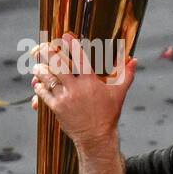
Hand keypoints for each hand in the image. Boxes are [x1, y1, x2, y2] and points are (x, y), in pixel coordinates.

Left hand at [30, 33, 136, 152]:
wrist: (97, 137)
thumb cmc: (108, 114)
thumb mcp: (119, 94)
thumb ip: (126, 75)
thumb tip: (134, 60)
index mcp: (91, 82)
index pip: (81, 59)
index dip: (72, 45)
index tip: (66, 35)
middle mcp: (76, 88)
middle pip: (58, 65)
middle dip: (48, 53)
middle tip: (42, 46)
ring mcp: (64, 97)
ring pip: (47, 78)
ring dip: (40, 70)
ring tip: (38, 65)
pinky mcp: (56, 107)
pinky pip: (43, 93)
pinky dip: (38, 86)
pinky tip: (38, 83)